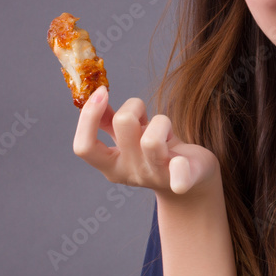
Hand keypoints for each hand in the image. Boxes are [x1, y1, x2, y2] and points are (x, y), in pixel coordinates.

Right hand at [72, 85, 220, 196]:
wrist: (191, 184)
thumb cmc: (156, 154)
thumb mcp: (129, 140)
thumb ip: (109, 123)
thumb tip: (93, 96)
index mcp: (112, 166)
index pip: (85, 148)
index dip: (89, 117)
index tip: (102, 92)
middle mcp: (132, 172)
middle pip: (123, 123)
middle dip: (134, 105)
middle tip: (145, 115)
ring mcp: (157, 175)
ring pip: (152, 138)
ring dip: (161, 121)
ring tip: (166, 131)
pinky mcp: (185, 177)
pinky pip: (179, 175)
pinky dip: (180, 171)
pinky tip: (181, 162)